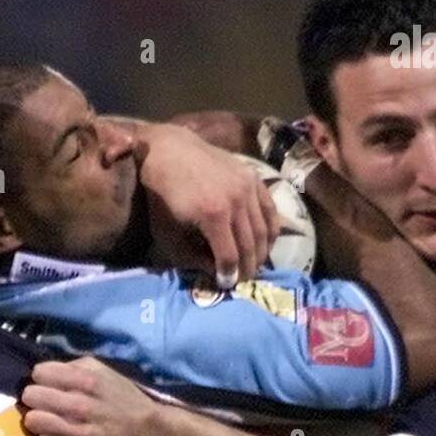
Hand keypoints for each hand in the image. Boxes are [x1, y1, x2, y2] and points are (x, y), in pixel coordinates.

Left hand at [21, 357, 158, 435]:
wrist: (144, 430)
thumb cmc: (119, 397)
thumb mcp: (102, 370)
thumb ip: (73, 366)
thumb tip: (43, 371)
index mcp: (88, 381)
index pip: (40, 373)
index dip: (41, 377)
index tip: (47, 383)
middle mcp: (83, 406)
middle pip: (33, 396)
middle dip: (34, 397)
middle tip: (41, 402)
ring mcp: (81, 432)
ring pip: (35, 421)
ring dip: (36, 419)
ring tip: (44, 419)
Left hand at [136, 123, 278, 286]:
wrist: (170, 150)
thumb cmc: (164, 195)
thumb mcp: (169, 232)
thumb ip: (193, 257)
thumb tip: (217, 274)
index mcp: (213, 215)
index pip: (229, 256)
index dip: (229, 275)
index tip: (227, 285)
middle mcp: (236, 201)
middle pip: (249, 246)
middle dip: (247, 268)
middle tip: (243, 281)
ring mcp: (247, 188)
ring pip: (263, 230)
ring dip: (261, 253)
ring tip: (254, 266)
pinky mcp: (254, 178)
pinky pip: (270, 210)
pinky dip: (271, 230)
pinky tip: (265, 244)